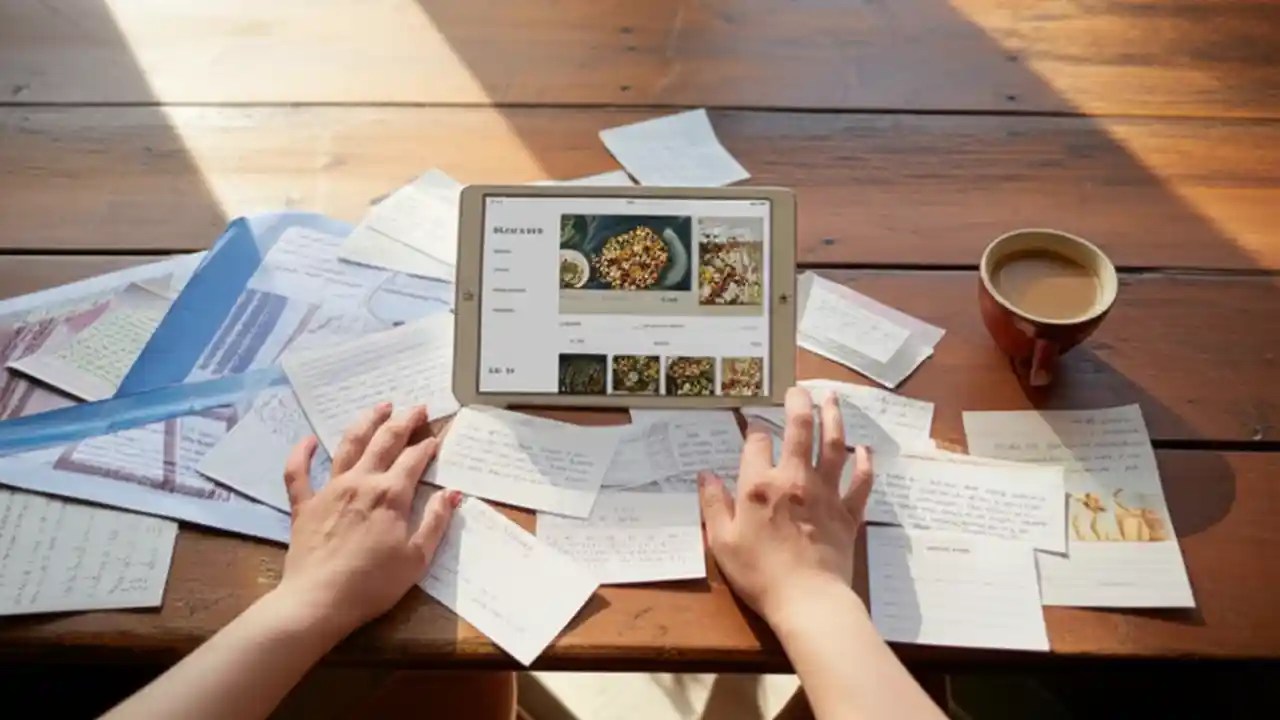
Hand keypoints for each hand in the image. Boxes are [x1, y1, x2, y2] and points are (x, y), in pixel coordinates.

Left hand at [277, 402, 460, 636]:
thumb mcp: (417, 558)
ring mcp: (329, 490)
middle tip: (417, 408)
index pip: (414, 459)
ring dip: (366, 422)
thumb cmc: (373, 584)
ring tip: (380, 407)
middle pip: (385, 441)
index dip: (428, 445)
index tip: (437, 436)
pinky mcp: (304, 505)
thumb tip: (453, 493)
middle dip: (404, 421)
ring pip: (348, 445)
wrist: (319, 601)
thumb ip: (436, 522)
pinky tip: (308, 440)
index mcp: (391, 495)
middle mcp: (361, 482)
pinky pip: (298, 473)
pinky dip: (302, 453)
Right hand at [699, 387, 873, 625]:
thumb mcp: (722, 541)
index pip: (756, 442)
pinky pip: (860, 482)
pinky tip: (864, 450)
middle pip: (800, 430)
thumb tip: (705, 474)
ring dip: (833, 418)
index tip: (753, 427)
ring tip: (832, 398)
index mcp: (760, 485)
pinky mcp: (848, 513)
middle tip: (799, 390)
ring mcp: (826, 494)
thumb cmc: (759, 573)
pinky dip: (864, 463)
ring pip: (834, 446)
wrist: (808, 600)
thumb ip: (714, 504)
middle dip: (799, 404)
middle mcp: (795, 479)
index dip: (753, 430)